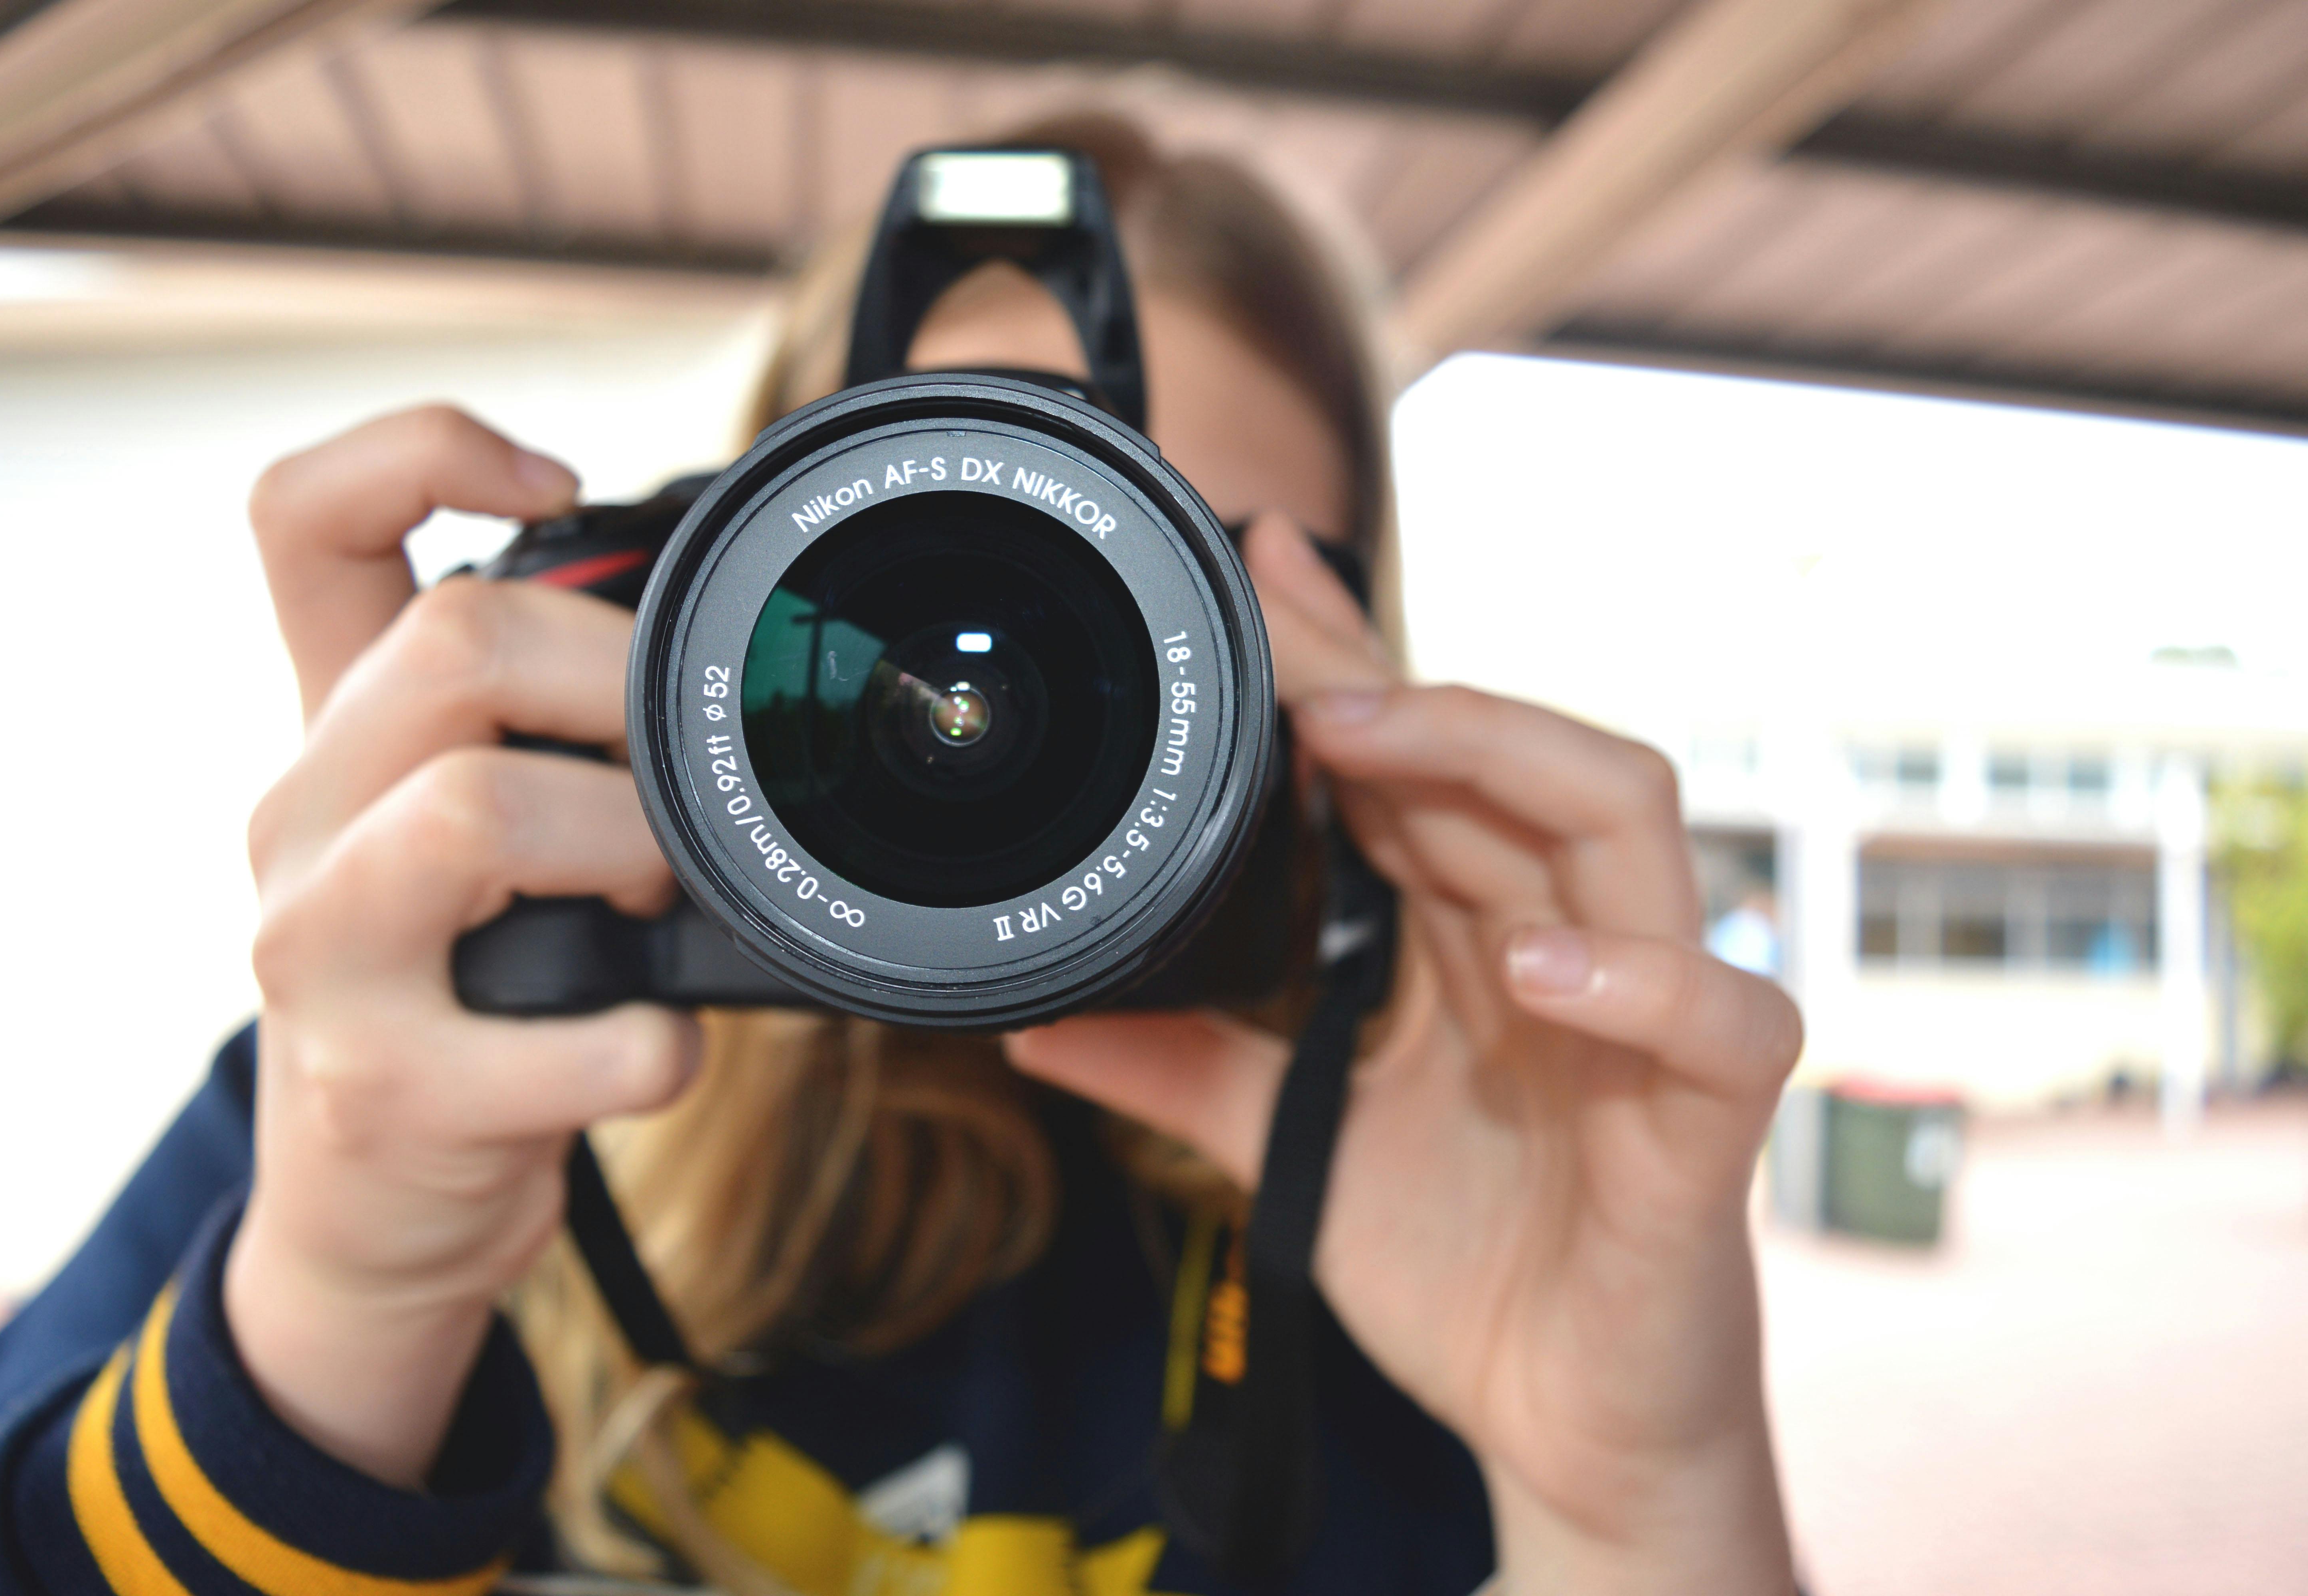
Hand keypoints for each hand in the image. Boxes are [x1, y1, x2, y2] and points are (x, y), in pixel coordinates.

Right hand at [228, 407, 699, 1486]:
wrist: (371, 1210)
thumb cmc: (460, 992)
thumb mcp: (471, 839)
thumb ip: (551, 733)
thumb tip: (728, 659)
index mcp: (332, 734)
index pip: (301, 517)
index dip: (424, 450)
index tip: (557, 482)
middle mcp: (299, 818)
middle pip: (450, 644)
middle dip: (615, 692)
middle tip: (673, 783)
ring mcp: (319, 956)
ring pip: (478, 810)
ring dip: (632, 853)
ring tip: (656, 907)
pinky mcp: (382, 1089)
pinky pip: (570, 1035)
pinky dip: (654, 1043)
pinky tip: (660, 1047)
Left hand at [1005, 514, 1800, 1592]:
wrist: (1561, 1433)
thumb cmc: (1462, 1278)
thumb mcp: (1291, 1152)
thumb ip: (1185, 1071)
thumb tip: (1039, 1024)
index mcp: (1482, 940)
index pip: (1430, 764)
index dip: (1355, 663)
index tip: (1263, 574)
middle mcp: (1574, 948)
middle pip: (1522, 755)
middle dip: (1405, 679)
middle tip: (1286, 639)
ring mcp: (1653, 1027)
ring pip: (1633, 825)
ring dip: (1501, 763)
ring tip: (1370, 747)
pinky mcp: (1708, 1129)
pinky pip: (1726, 1018)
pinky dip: (1642, 977)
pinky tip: (1537, 965)